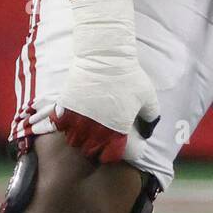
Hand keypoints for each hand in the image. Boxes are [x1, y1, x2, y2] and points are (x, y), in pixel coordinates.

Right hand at [48, 0, 159, 163]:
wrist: (105, 56)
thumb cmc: (130, 76)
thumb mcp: (149, 97)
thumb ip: (152, 118)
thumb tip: (147, 132)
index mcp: (117, 129)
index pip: (110, 156)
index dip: (113, 153)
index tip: (115, 146)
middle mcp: (95, 129)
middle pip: (90, 151)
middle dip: (95, 148)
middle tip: (99, 140)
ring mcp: (78, 119)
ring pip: (74, 141)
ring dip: (80, 138)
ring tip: (85, 131)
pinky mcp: (65, 107)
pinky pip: (61, 126)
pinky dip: (65, 126)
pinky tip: (72, 120)